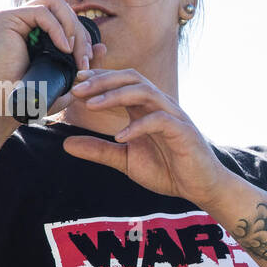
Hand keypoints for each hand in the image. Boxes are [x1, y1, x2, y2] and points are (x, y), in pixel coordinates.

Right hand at [0, 0, 96, 113]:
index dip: (81, 33)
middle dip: (79, 30)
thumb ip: (83, 61)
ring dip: (72, 27)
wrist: (10, 106)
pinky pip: (42, 11)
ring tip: (74, 54)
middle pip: (62, 5)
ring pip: (54, 1)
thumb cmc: (35, 96)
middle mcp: (22, 18)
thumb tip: (102, 46)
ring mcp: (12, 16)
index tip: (87, 60)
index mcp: (34, 28)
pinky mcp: (4, 18)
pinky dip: (58, 29)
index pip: (65, 14)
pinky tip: (64, 49)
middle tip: (84, 59)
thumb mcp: (66, 77)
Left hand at [61, 67, 227, 203]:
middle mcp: (159, 106)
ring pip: (144, 92)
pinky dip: (138, 126)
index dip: (98, 78)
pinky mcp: (183, 131)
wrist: (200, 187)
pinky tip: (120, 136)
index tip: (74, 83)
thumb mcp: (125, 160)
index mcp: (146, 109)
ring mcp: (173, 116)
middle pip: (131, 78)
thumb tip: (66, 144)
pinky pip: (159, 120)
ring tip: (92, 105)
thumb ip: (99, 150)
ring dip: (116, 95)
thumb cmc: (168, 170)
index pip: (121, 82)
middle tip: (77, 89)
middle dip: (103, 81)